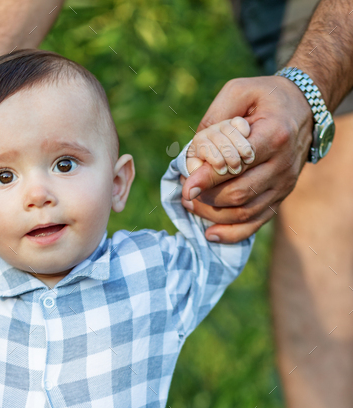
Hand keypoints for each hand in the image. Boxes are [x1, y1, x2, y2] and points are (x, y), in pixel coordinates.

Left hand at [180, 76, 313, 242]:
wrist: (303, 107)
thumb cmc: (265, 98)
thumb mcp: (239, 92)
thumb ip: (214, 118)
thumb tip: (195, 154)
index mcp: (274, 135)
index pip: (237, 165)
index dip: (208, 178)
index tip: (186, 186)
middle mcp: (282, 164)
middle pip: (238, 193)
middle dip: (206, 197)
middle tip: (185, 193)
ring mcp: (284, 184)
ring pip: (244, 212)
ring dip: (213, 214)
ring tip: (192, 205)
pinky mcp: (281, 197)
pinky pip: (256, 223)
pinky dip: (232, 233)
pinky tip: (210, 234)